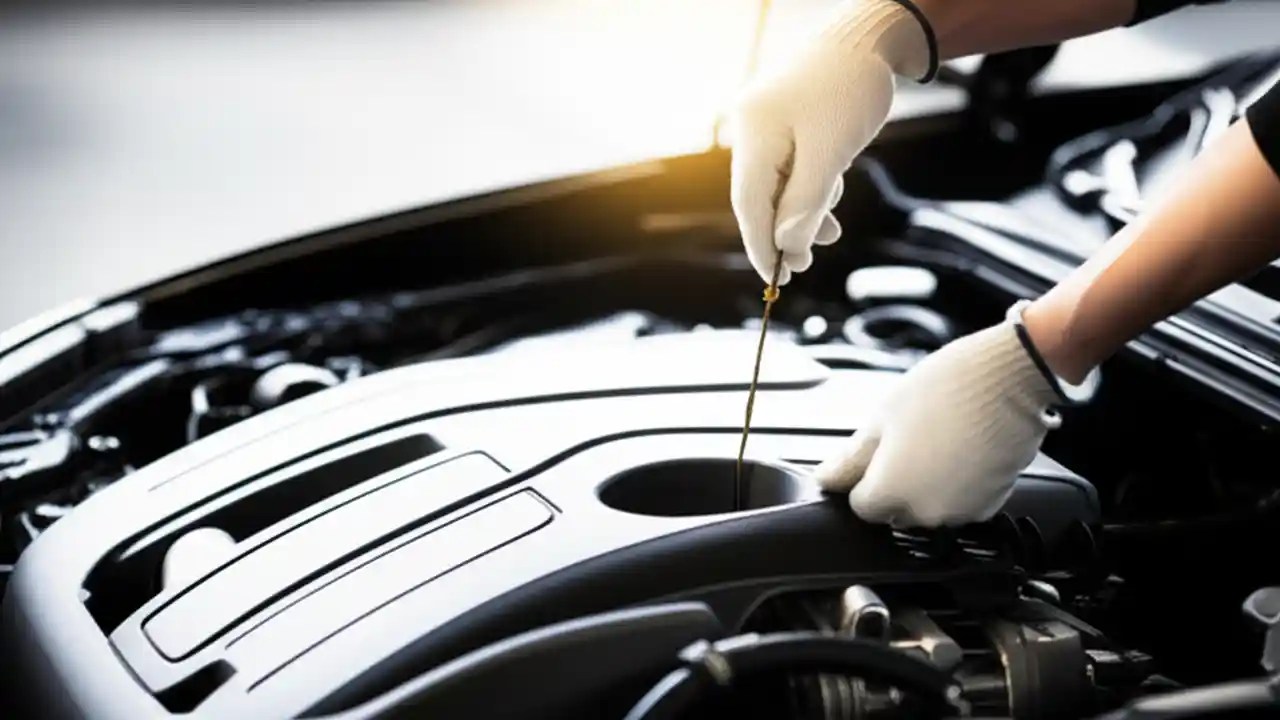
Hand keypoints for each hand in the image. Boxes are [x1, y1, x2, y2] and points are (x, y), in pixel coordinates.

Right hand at [728, 0, 928, 284]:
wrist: (870, 35)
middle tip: (805, 266)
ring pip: (777, 183)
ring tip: (831, 233)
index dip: (760, 245)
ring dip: (801, 211)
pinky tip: (830, 193)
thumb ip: (806, 202)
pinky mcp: (783, 121)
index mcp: (754, 133)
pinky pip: (789, 165)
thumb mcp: (831, 152)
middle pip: (759, 196)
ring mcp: (765, 123)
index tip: (775, 279)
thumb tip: (786, 248)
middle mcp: (749, 128)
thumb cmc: (851, 90)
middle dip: (783, 232)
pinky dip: (808, 186)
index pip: (748, 204)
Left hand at [812, 308, 1063, 527]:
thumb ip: (852, 457)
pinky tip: (961, 450)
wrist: (1011, 379)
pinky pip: (960, 503)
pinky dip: (957, 485)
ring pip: (928, 509)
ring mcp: (961, 512)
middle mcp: (925, 512)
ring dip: (926, 485)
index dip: (863, 481)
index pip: (861, 507)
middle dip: (895, 484)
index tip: (874, 457)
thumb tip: (827, 479)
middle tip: (908, 440)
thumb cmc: (947, 388)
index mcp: (891, 491)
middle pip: (894, 512)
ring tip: (937, 440)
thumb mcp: (884, 415)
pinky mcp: (991, 505)